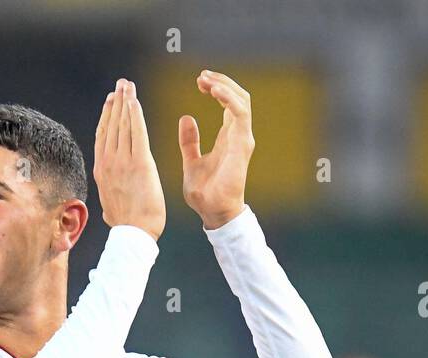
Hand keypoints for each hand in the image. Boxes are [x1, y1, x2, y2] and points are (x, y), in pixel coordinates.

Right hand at [94, 78, 165, 240]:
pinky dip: (135, 115)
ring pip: (123, 125)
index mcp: (102, 172)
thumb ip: (110, 197)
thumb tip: (106, 203)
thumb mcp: (111, 208)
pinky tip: (135, 102)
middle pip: (111, 126)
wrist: (133, 234)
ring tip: (127, 87)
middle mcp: (109, 163)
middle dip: (116, 103)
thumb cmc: (127, 226)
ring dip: (125, 103)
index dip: (107, 117)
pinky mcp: (139, 163)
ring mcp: (122, 162)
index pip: (103, 137)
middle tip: (120, 85)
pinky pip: (136, 133)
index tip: (110, 102)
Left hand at [179, 69, 255, 229]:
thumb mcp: (191, 161)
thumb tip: (186, 118)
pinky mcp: (242, 144)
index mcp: (227, 138)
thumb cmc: (204, 193)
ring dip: (225, 86)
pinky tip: (213, 90)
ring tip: (206, 79)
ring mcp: (242, 138)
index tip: (199, 81)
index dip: (216, 88)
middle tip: (202, 75)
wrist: (213, 212)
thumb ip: (190, 141)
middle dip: (221, 82)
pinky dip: (228, 97)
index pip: (228, 104)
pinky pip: (240, 112)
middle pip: (237, 97)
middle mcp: (238, 135)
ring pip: (242, 100)